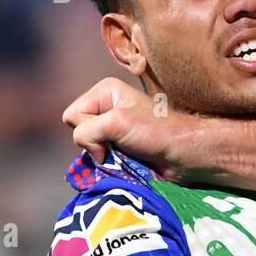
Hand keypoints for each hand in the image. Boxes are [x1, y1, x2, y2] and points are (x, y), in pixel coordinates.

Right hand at [63, 77, 190, 174]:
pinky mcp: (120, 146)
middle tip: (120, 145)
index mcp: (105, 91)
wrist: (184, 154)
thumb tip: (92, 156)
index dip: (87, 129)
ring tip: (125, 154)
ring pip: (88, 147)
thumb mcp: (117, 122)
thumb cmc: (155, 132)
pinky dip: (109, 163)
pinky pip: (99, 157)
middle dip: (95, 144)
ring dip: (103, 155)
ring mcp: (113, 127)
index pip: (71, 115)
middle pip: (77, 132)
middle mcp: (107, 106)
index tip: (112, 135)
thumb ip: (87, 132)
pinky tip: (125, 162)